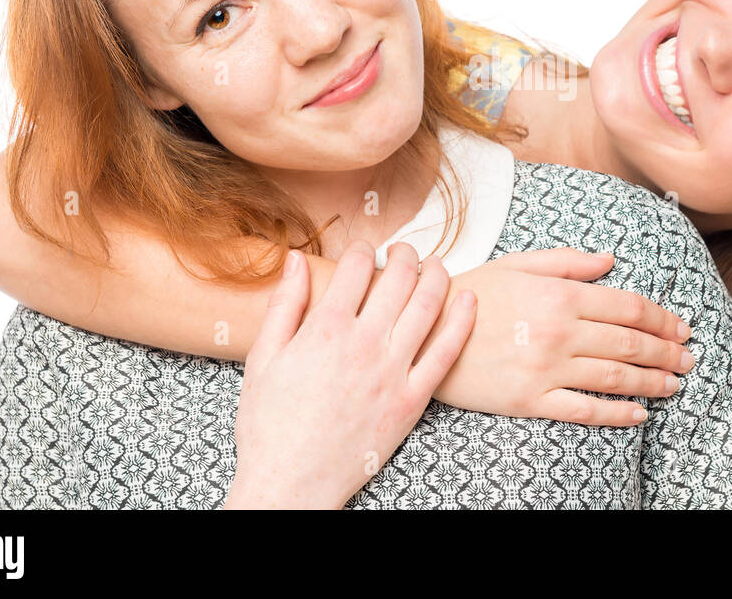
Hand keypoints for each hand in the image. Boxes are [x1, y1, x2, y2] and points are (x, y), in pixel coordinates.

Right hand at [224, 241, 474, 508]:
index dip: (363, 249)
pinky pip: (447, 352)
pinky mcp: (413, 400)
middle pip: (398, 278)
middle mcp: (364, 344)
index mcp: (325, 329)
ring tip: (435, 266)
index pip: (356, 266)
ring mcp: (392, 372)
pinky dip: (461, 321)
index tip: (364, 250)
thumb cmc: (269, 425)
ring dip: (437, 276)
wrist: (291, 483)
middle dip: (404, 255)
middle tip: (403, 252)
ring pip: (428, 306)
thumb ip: (284, 304)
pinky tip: (468, 301)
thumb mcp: (263, 359)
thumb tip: (295, 258)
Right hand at [431, 248, 694, 426]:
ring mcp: (546, 369)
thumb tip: (611, 260)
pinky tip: (639, 415)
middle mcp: (560, 332)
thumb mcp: (519, 264)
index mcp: (560, 295)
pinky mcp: (530, 400)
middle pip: (629, 344)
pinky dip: (617, 414)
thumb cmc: (473, 293)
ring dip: (652, 382)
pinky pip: (585, 410)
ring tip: (674, 385)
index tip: (681, 328)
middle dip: (666, 352)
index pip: (628, 307)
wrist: (423, 330)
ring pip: (615, 378)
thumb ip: (568, 262)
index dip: (661, 319)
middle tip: (689, 359)